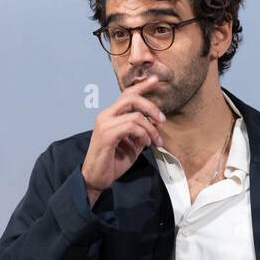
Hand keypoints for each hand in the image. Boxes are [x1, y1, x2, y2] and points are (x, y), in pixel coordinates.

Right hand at [81, 75, 165, 205]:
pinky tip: (145, 144)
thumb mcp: (133, 144)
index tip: (155, 80)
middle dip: (151, 106)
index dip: (142, 86)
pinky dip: (143, 134)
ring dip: (151, 129)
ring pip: (135, 115)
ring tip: (155, 142)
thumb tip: (156, 122)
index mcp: (111, 115)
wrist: (96, 178)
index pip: (127, 95)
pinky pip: (130, 126)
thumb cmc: (113, 161)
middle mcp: (106, 115)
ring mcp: (105, 124)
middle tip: (163, 120)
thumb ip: (142, 131)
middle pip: (131, 98)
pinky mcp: (107, 135)